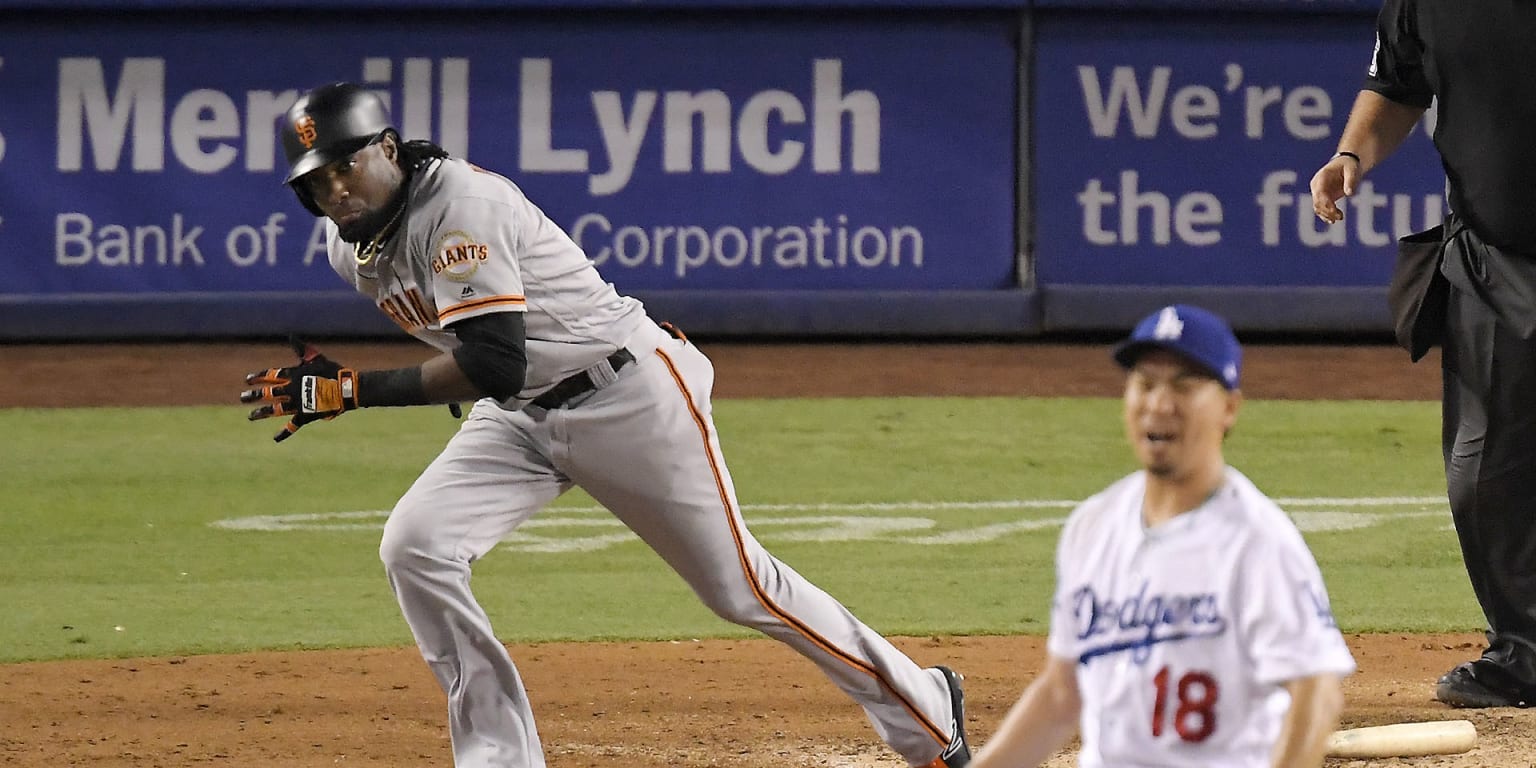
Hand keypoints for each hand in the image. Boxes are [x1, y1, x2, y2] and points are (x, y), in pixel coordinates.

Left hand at [240, 338, 358, 441]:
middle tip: (243, 397)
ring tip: (251, 416)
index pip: (270, 376)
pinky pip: (292, 426)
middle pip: (267, 393)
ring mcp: (297, 404)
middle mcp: (291, 390)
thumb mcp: (316, 357)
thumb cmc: (332, 371)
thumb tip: (291, 336)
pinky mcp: (305, 416)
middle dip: (254, 395)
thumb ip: (301, 349)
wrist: (346, 388)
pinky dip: (284, 433)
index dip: (258, 377)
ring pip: (274, 410)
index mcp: (293, 375)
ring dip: (262, 413)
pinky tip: (275, 439)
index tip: (248, 379)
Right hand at [1310, 154, 1359, 224]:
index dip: (1325, 203)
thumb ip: (1350, 181)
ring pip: (1318, 207)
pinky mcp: (1324, 197)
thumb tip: (1349, 194)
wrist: (1347, 163)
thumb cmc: (1349, 165)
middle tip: (1340, 217)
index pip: (1319, 192)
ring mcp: (1319, 192)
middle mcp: (1317, 186)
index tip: (1334, 211)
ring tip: (1340, 217)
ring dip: (1327, 215)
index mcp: (1321, 177)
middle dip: (1327, 211)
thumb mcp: (1352, 170)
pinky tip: (1334, 220)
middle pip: (1317, 202)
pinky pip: (1322, 209)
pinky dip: (1327, 215)